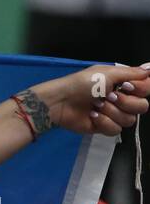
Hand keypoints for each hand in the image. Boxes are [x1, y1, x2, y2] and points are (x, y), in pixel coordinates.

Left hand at [29, 64, 149, 136]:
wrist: (61, 101)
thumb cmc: (83, 84)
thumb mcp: (108, 73)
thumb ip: (131, 73)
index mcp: (125, 84)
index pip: (147, 89)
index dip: (142, 89)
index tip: (126, 86)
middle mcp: (123, 99)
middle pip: (142, 107)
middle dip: (125, 102)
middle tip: (109, 96)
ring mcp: (114, 115)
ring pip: (129, 120)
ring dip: (112, 112)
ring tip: (96, 105)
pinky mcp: (104, 127)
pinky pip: (115, 130)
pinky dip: (104, 122)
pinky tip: (92, 115)